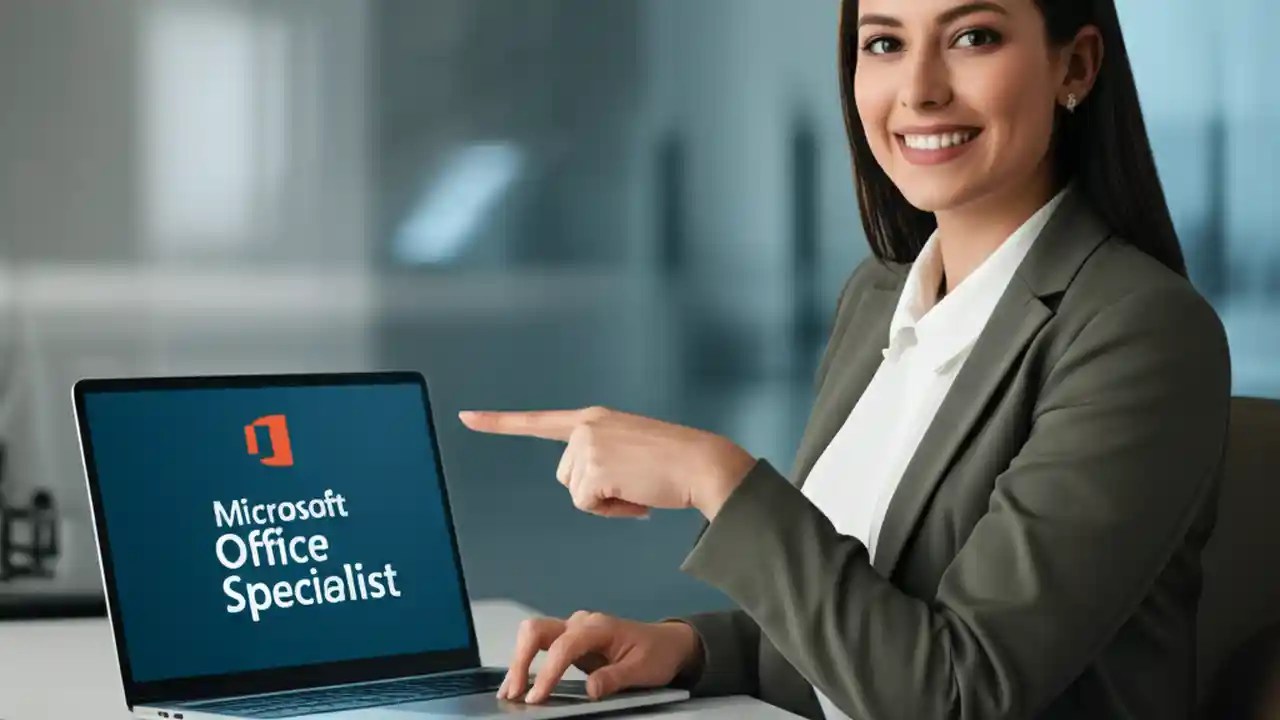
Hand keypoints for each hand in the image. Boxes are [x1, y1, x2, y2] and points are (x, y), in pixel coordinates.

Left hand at [459, 406, 755, 519]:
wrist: (702, 463)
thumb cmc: (674, 463)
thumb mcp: (631, 450)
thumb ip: (602, 457)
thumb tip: (588, 488)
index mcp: (593, 418)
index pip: (538, 420)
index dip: (499, 422)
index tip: (465, 417)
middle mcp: (586, 426)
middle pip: (566, 477)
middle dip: (595, 490)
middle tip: (632, 483)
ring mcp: (588, 445)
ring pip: (576, 493)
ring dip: (606, 500)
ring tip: (638, 486)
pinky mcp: (594, 467)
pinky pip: (588, 505)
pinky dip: (612, 510)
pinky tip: (636, 496)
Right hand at [498, 611, 701, 702]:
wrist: (668, 643)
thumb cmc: (657, 654)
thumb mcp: (643, 670)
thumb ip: (615, 678)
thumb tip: (590, 689)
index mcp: (599, 628)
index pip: (564, 647)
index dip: (548, 672)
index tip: (537, 698)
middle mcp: (581, 623)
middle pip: (538, 630)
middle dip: (520, 659)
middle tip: (514, 692)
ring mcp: (574, 629)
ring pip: (534, 636)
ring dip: (518, 662)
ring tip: (508, 693)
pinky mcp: (570, 641)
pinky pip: (541, 647)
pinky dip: (526, 663)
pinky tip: (519, 684)